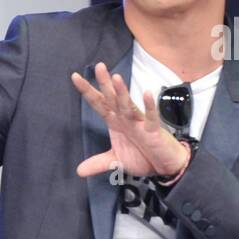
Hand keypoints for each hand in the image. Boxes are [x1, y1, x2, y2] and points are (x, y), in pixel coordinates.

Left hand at [71, 62, 189, 177]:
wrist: (164, 166)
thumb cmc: (142, 157)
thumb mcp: (116, 161)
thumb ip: (98, 163)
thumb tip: (78, 171)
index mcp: (115, 122)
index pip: (99, 104)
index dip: (87, 91)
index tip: (74, 76)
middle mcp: (125, 119)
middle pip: (112, 99)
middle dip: (105, 84)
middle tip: (98, 66)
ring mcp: (139, 123)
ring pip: (129, 105)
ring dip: (122, 92)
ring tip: (116, 78)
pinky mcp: (153, 131)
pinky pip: (151, 117)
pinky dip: (149, 107)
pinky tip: (148, 94)